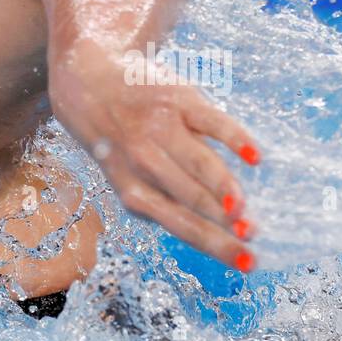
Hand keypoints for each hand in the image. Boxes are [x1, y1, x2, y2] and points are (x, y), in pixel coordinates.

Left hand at [50, 53, 258, 271]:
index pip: (178, 222)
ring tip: (248, 210)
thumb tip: (213, 230)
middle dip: (224, 222)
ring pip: (199, 164)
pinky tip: (255, 156)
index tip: (245, 261)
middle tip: (254, 237)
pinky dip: (234, 138)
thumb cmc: (115, 139)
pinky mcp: (176, 98)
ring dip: (226, 188)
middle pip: (191, 198)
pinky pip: (211, 121)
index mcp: (131, 188)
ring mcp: (160, 128)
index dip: (213, 243)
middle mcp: (142, 160)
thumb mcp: (124, 174)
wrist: (86, 79)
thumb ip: (161, 197)